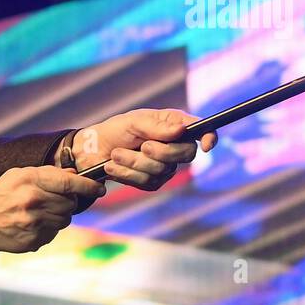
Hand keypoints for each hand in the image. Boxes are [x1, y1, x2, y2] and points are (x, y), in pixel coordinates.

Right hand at [0, 166, 106, 257]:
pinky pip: (53, 233)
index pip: (70, 183)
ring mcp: (34, 222)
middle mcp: (33, 201)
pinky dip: (47, 229)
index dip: (88, 186)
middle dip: (68, 202)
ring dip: (58, 216)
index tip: (98, 188)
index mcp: (30, 180)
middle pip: (70, 203)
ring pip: (65, 220)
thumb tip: (74, 175)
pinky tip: (30, 225)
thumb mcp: (16, 176)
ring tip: (39, 213)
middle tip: (55, 201)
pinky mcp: (33, 239)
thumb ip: (45, 174)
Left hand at [73, 108, 216, 190]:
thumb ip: (156, 127)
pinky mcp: (152, 182)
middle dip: (162, 152)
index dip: (210, 137)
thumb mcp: (134, 122)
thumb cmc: (116, 130)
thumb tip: (181, 130)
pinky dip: (126, 173)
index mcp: (174, 125)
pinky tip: (113, 166)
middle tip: (142, 146)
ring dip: (134, 162)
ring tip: (116, 154)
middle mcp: (174, 146)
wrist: (94, 150)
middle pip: (185, 154)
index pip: (202, 131)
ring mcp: (165, 167)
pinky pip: (146, 182)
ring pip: (161, 170)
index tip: (206, 145)